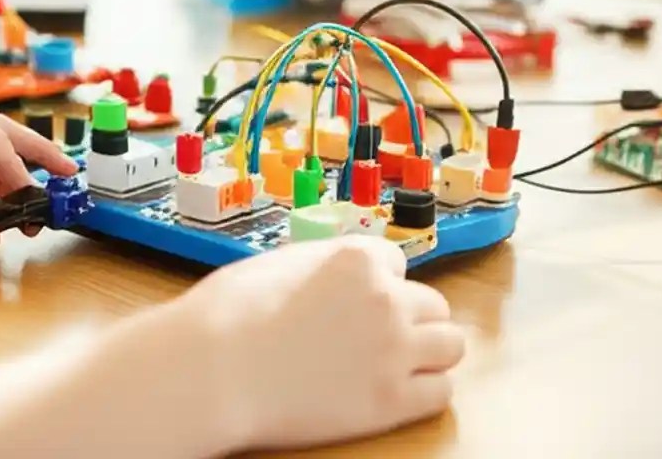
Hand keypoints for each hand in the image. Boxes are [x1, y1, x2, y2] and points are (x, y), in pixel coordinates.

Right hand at [176, 235, 463, 450]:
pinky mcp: (391, 401)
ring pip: (450, 344)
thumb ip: (323, 267)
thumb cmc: (228, 316)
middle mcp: (385, 299)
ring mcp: (392, 350)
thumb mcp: (279, 264)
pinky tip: (397, 391)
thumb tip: (335, 278)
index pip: (397, 264)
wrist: (211, 370)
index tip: (360, 303)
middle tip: (377, 336)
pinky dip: (425, 390)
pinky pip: (441, 391)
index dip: (378, 284)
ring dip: (428, 351)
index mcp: (357, 259)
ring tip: (396, 363)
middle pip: (431, 303)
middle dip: (409, 317)